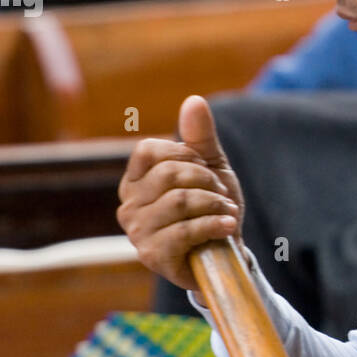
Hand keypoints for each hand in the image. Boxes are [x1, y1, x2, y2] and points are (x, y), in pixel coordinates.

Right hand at [117, 94, 244, 291]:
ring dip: (214, 204)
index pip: (148, 151)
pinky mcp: (152, 256)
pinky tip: (228, 227)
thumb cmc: (212, 208)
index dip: (185, 155)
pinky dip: (214, 225)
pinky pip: (185, 230)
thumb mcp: (211, 167)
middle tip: (221, 195)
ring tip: (227, 212)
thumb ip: (200, 136)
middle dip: (206, 181)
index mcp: (135, 181)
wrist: (226, 253)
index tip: (206, 169)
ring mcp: (137, 232)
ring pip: (179, 201)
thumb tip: (194, 100)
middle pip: (168, 174)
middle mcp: (128, 206)